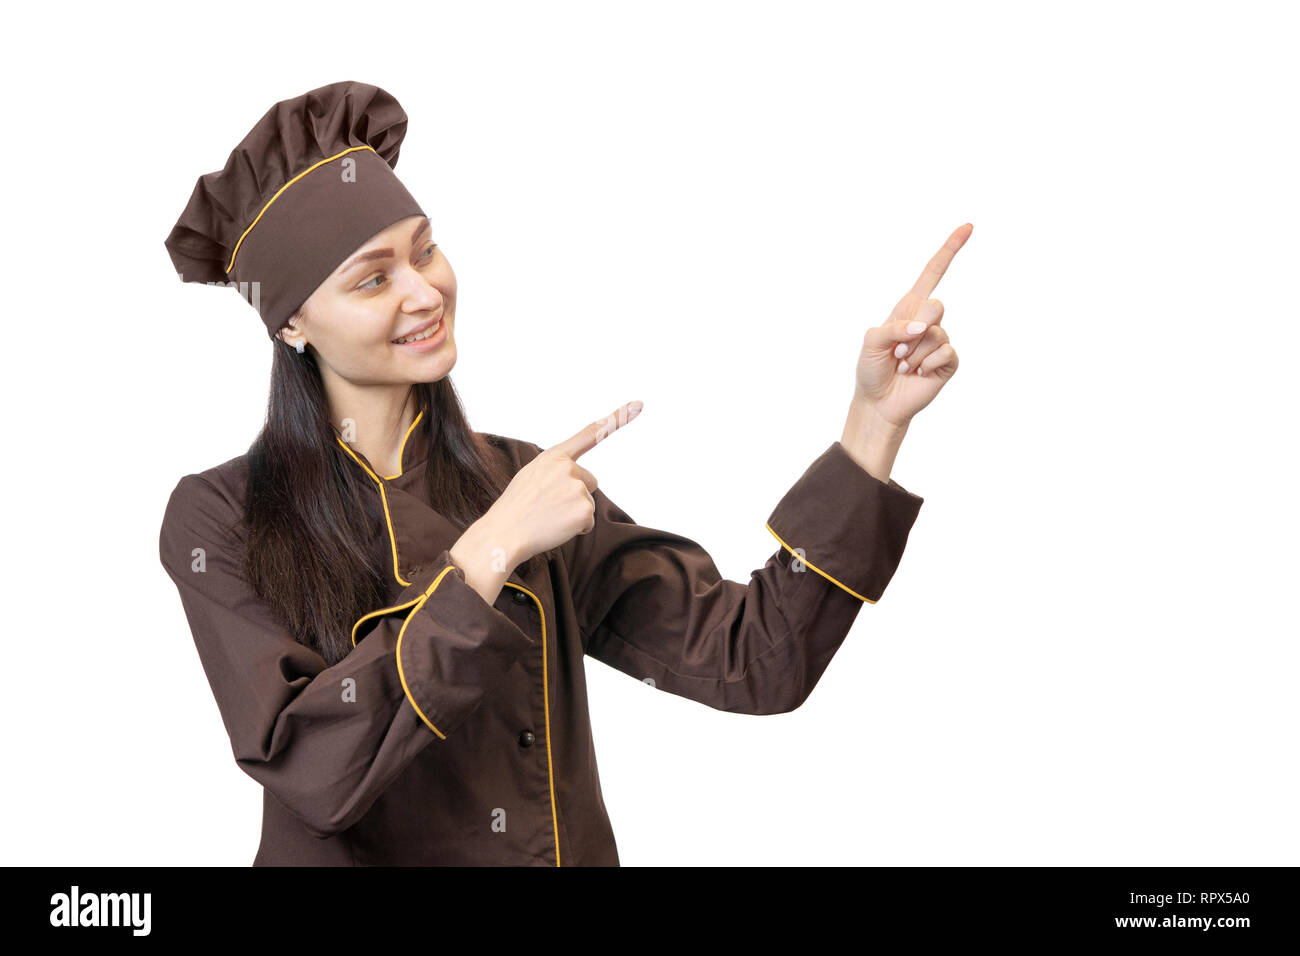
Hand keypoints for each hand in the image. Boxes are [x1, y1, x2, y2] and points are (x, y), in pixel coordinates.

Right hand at [487, 400, 643, 563]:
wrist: (503, 534)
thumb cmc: (516, 508)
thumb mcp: (531, 476)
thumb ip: (555, 470)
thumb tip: (576, 481)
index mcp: (553, 457)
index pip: (589, 434)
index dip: (617, 418)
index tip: (638, 405)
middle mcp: (568, 468)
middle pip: (589, 481)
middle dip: (575, 494)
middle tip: (548, 506)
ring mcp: (577, 488)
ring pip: (587, 503)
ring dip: (572, 514)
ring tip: (547, 517)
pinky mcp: (583, 510)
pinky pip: (588, 522)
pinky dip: (576, 529)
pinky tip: (555, 528)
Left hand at [853, 223, 970, 427]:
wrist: (879, 402)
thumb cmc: (872, 369)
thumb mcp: (871, 341)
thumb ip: (893, 327)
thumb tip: (921, 329)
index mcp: (909, 308)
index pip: (933, 273)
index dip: (950, 250)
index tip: (968, 227)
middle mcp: (927, 321)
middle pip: (936, 306)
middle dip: (916, 327)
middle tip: (898, 351)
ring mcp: (939, 341)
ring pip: (936, 335)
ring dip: (913, 355)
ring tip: (903, 366)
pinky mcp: (948, 362)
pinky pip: (945, 353)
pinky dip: (926, 365)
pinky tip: (918, 374)